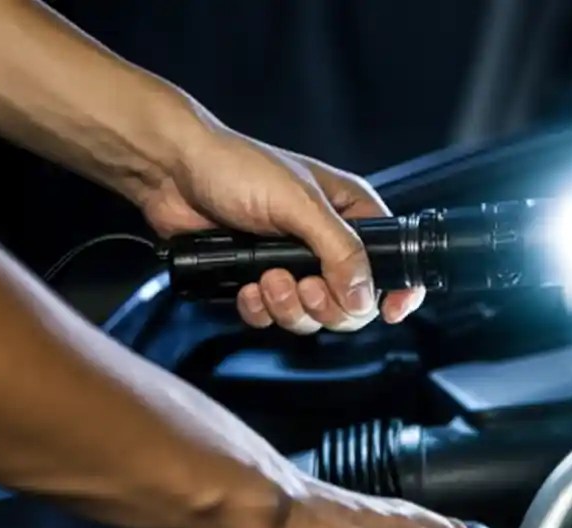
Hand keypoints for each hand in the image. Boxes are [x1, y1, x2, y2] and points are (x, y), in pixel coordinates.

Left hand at [139, 124, 424, 333]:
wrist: (171, 171)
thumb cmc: (237, 168)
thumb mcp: (300, 205)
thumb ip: (339, 251)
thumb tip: (364, 297)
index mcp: (351, 214)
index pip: (394, 262)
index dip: (399, 291)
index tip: (390, 311)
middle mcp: (327, 242)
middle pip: (353, 302)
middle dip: (328, 304)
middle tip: (304, 286)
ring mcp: (293, 263)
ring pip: (312, 314)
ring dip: (290, 306)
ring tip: (268, 279)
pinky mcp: (258, 279)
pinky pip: (273, 316)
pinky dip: (260, 310)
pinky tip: (247, 288)